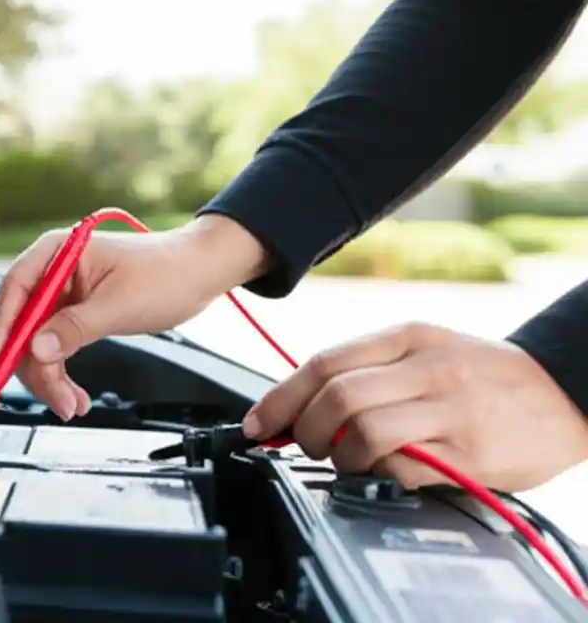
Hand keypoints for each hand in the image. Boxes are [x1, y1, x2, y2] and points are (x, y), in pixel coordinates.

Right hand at [0, 214, 269, 419]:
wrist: (197, 272)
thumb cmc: (166, 273)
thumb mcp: (119, 304)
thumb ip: (75, 327)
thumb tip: (38, 349)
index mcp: (58, 252)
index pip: (15, 291)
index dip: (0, 329)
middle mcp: (54, 272)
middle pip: (21, 323)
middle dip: (32, 365)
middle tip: (51, 397)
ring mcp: (62, 294)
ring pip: (36, 342)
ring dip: (49, 377)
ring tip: (70, 404)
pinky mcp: (73, 313)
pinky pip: (54, 347)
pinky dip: (61, 373)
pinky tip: (73, 394)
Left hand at [243, 322, 587, 491]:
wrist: (567, 394)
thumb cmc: (484, 376)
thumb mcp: (427, 350)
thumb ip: (369, 369)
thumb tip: (298, 403)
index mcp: (409, 337)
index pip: (325, 363)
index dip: (280, 398)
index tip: (257, 424)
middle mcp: (428, 368)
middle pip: (336, 398)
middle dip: (303, 430)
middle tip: (307, 445)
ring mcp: (451, 411)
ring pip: (362, 433)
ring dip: (339, 457)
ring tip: (347, 460)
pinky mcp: (469, 455)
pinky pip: (400, 469)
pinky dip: (377, 476)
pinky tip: (384, 472)